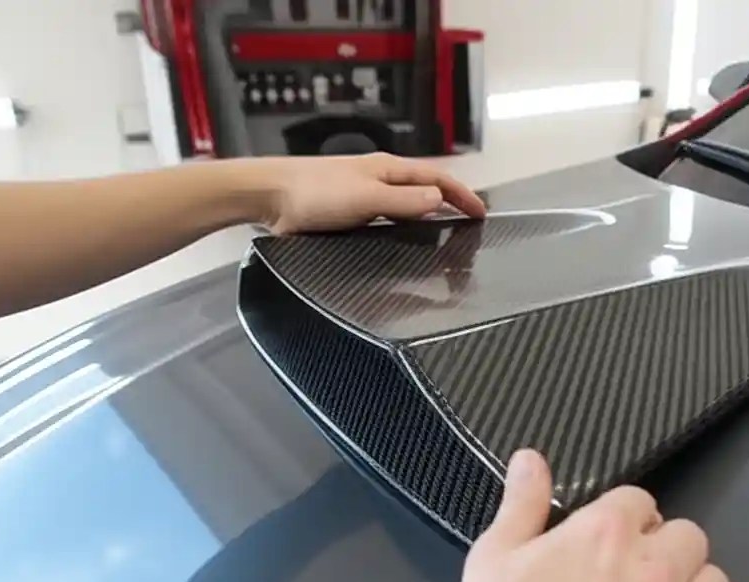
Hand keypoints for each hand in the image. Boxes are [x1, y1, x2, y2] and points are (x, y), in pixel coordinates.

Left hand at [245, 153, 485, 233]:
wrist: (266, 197)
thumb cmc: (313, 193)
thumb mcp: (366, 198)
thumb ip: (403, 201)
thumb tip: (439, 200)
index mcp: (387, 169)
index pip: (437, 179)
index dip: (462, 195)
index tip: (482, 214)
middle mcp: (377, 179)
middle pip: (423, 190)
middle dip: (449, 204)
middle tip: (469, 225)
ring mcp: (361, 196)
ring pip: (404, 206)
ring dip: (426, 217)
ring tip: (444, 237)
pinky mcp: (344, 214)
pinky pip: (383, 220)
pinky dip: (401, 229)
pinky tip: (400, 245)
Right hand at [446, 450, 730, 581]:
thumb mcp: (492, 560)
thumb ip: (521, 505)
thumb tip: (531, 462)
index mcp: (605, 536)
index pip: (638, 500)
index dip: (621, 517)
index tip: (607, 537)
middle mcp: (653, 575)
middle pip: (689, 537)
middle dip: (663, 548)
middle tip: (633, 571)